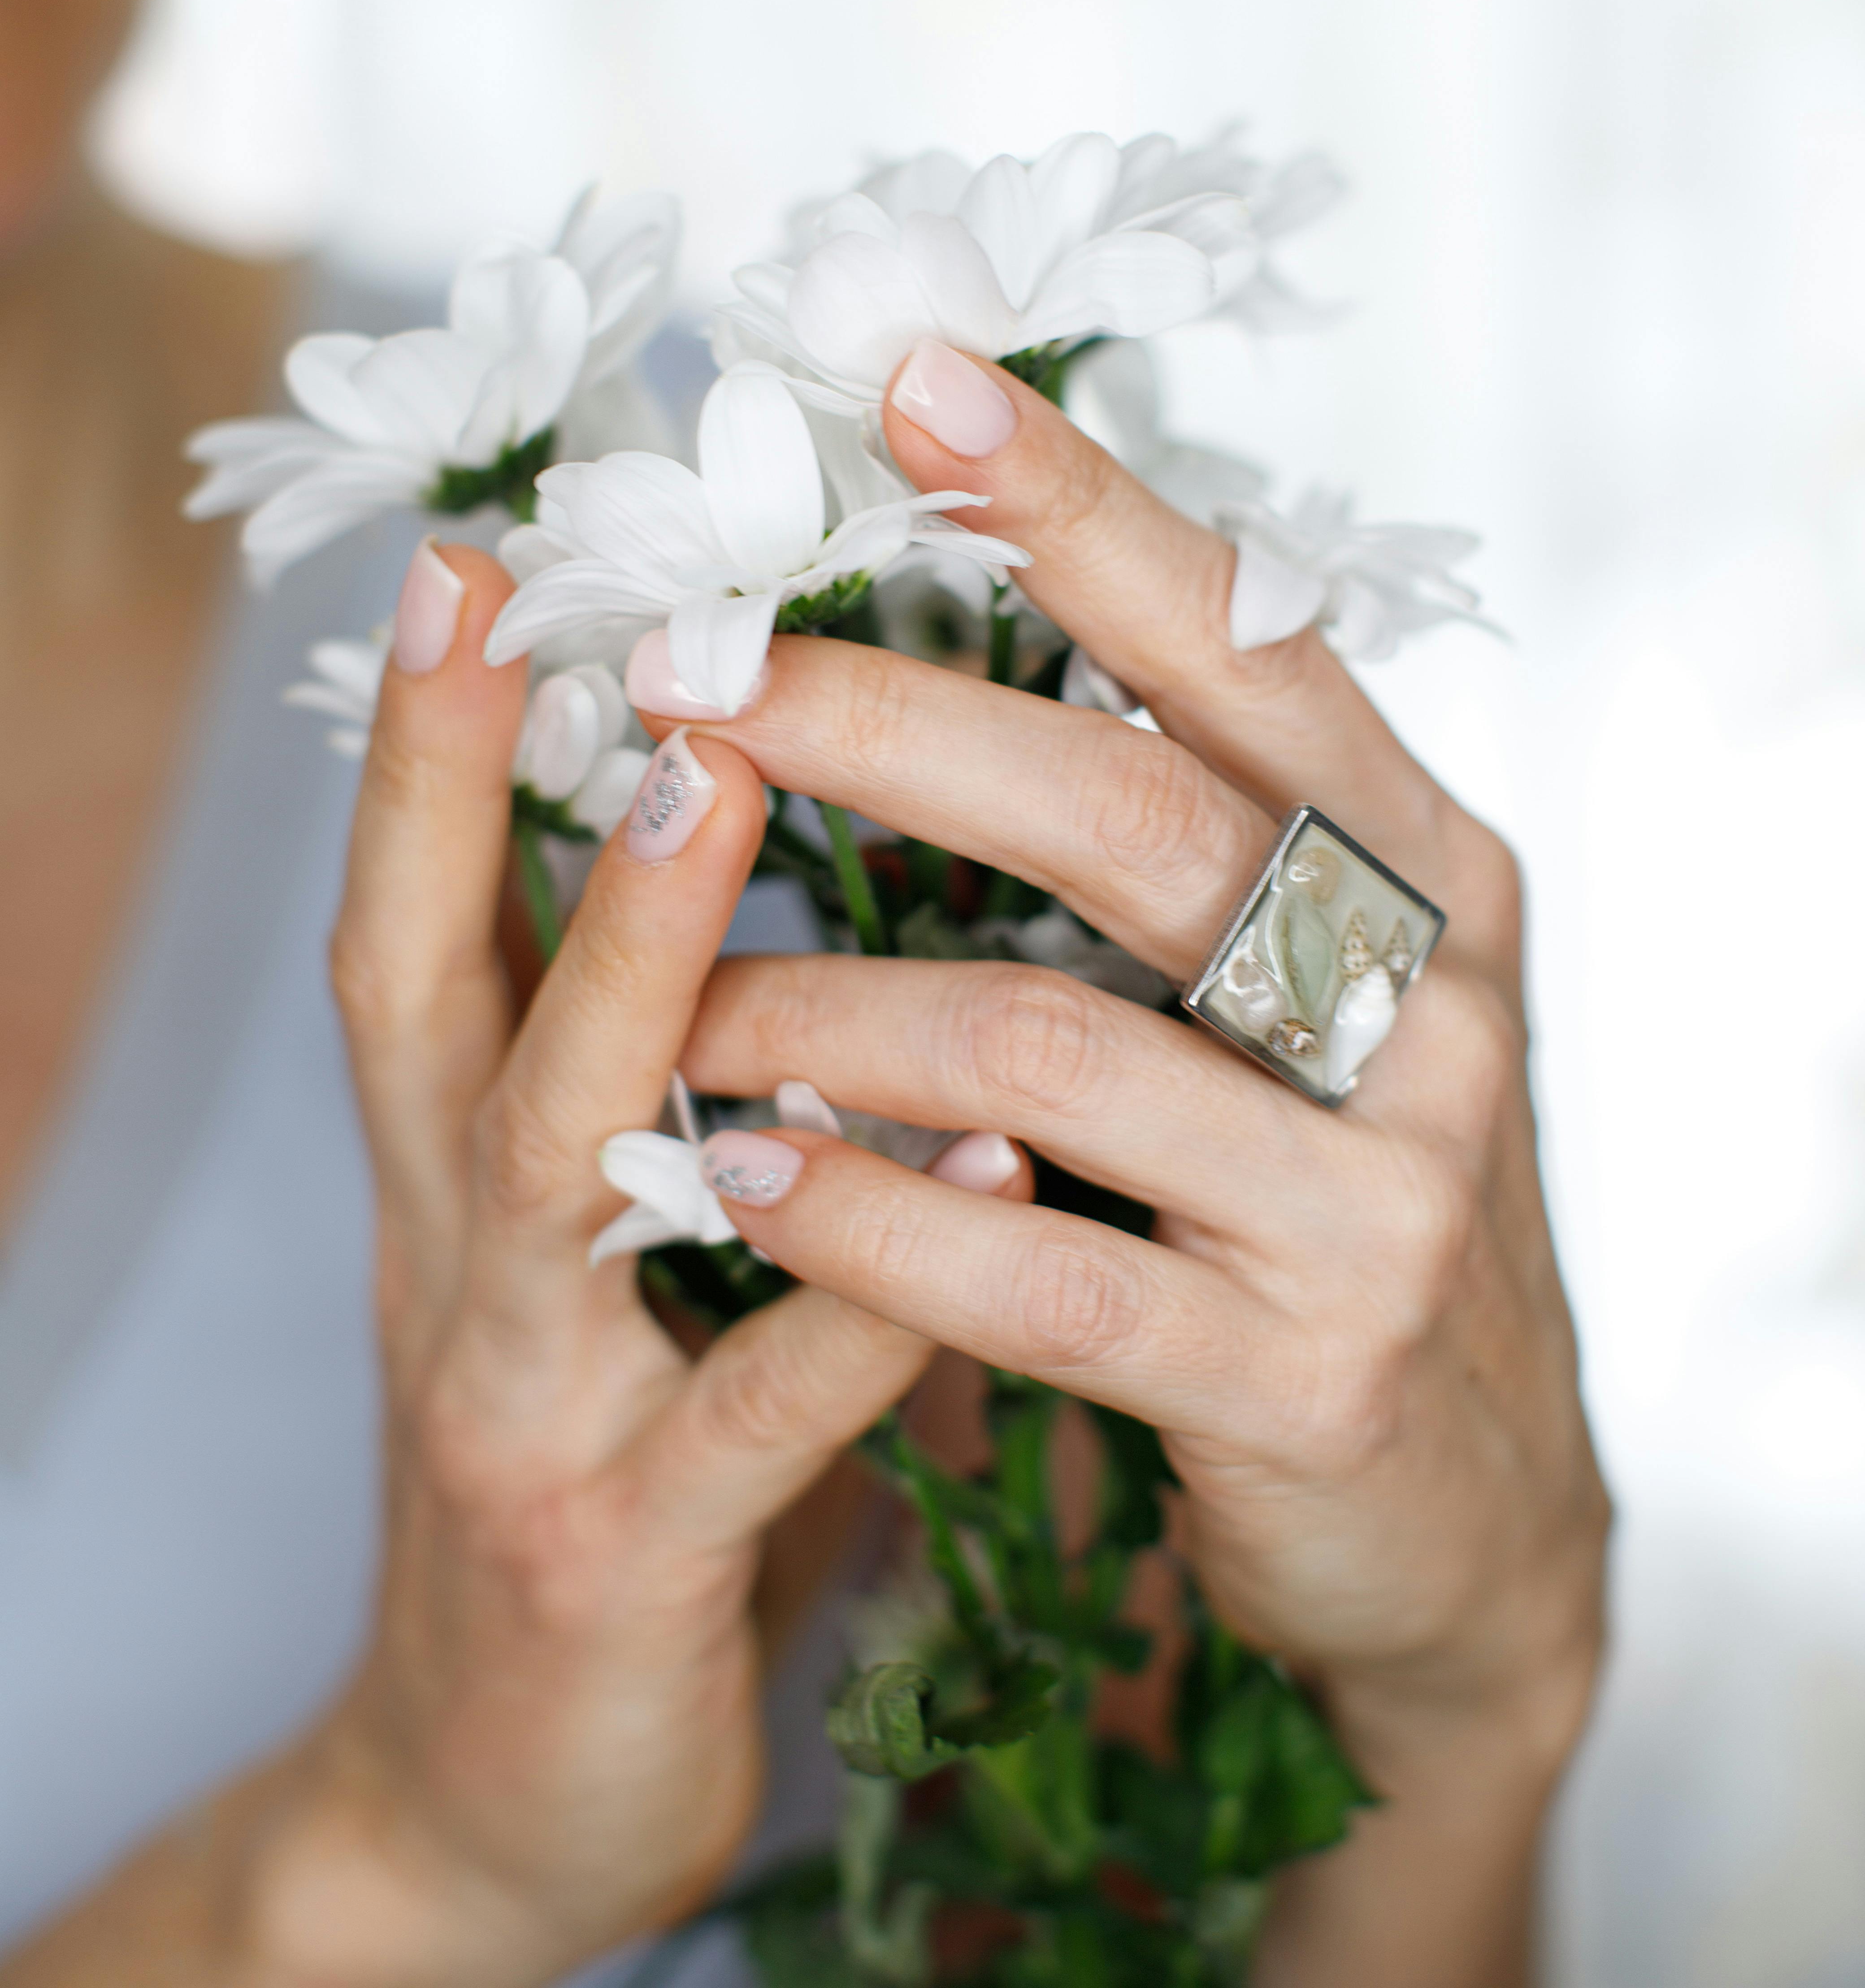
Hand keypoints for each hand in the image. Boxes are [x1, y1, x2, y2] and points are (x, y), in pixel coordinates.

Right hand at [230, 546, 935, 1986]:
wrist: (499, 1789)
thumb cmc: (590, 1460)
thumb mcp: (580, 1258)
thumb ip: (641, 1089)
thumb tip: (749, 879)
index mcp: (460, 1172)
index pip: (425, 917)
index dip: (433, 745)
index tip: (479, 561)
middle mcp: (460, 1260)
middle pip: (438, 992)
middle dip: (471, 792)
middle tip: (578, 608)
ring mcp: (529, 1404)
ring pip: (568, 1159)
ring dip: (637, 973)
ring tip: (718, 796)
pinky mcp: (624, 1556)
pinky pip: (760, 1404)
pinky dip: (864, 1280)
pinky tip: (986, 1181)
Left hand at [632, 353, 1608, 1982]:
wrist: (1464, 1502)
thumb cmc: (1323, 1191)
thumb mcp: (1306, 995)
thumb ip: (1188, 843)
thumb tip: (952, 644)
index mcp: (1434, 870)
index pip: (1251, 645)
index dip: (1083, 509)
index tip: (911, 385)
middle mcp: (1436, 1007)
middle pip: (1132, 814)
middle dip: (885, 727)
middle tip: (684, 677)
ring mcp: (1384, 1203)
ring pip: (1054, 1044)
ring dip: (818, 1004)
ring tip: (658, 1003)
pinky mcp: (1306, 1378)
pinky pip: (1039, 1272)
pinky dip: (867, 1214)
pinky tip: (735, 1173)